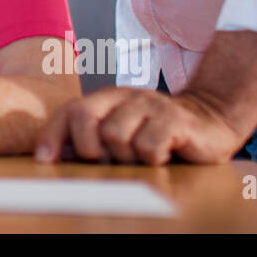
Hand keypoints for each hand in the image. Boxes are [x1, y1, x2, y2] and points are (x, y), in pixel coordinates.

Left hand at [34, 87, 245, 165]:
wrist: (211, 121)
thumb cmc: (158, 134)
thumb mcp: (122, 134)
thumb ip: (91, 141)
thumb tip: (53, 159)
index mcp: (107, 99)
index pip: (69, 111)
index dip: (53, 135)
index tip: (45, 161)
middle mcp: (125, 96)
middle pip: (84, 116)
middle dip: (87, 146)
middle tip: (104, 159)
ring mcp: (150, 104)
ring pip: (115, 135)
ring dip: (125, 156)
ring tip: (140, 158)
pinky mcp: (174, 119)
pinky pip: (147, 145)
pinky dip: (151, 158)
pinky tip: (161, 157)